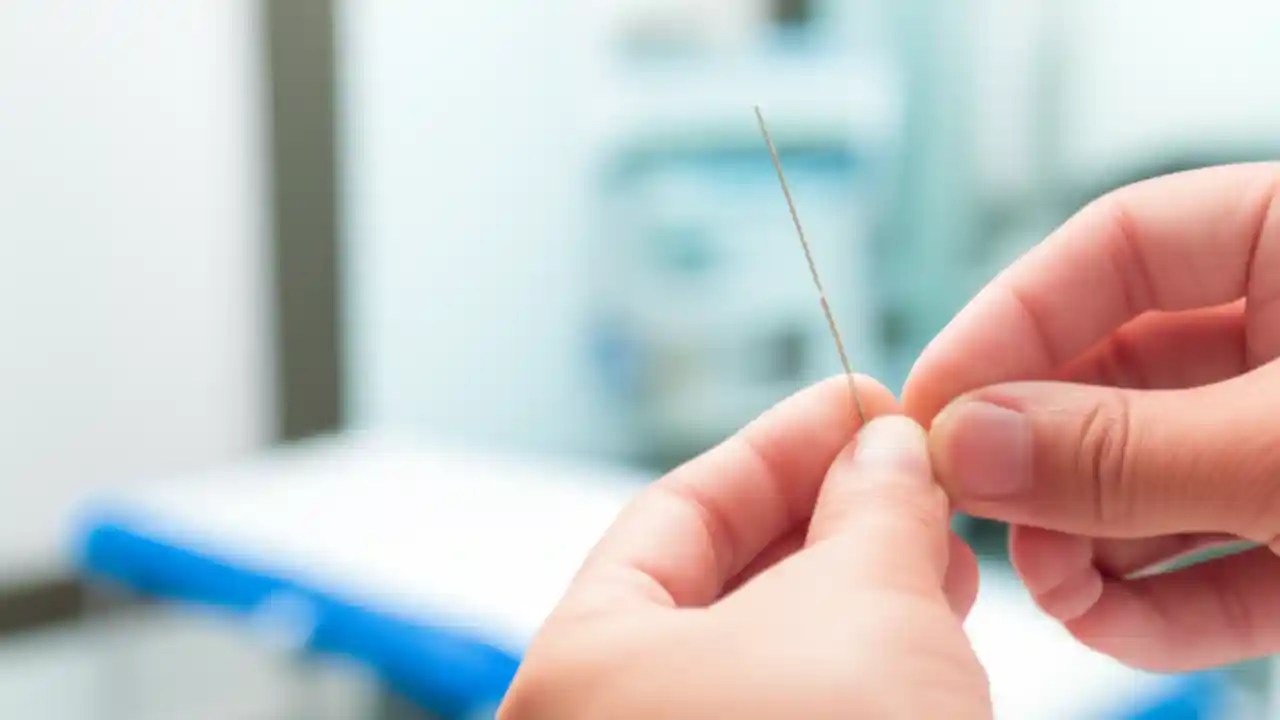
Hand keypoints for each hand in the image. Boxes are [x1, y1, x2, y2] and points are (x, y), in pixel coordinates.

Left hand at [500, 377, 989, 719]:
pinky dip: (857, 670)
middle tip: (910, 473)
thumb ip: (869, 505)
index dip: (780, 447)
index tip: (858, 404)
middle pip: (719, 585)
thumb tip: (883, 450)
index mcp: (583, 665)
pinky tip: (926, 643)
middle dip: (828, 519)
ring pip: (765, 659)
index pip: (679, 511)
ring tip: (936, 554)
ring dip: (855, 595)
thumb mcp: (866, 606)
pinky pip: (795, 713)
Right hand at [904, 163, 1279, 670]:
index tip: (930, 404)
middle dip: (1043, 457)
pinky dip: (1160, 602)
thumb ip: (1123, 449)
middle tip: (974, 509)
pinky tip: (1111, 625)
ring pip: (1155, 477)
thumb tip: (968, 445)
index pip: (1115, 247)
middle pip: (1119, 376)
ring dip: (1089, 542)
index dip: (1009, 320)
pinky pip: (1217, 559)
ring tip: (1053, 588)